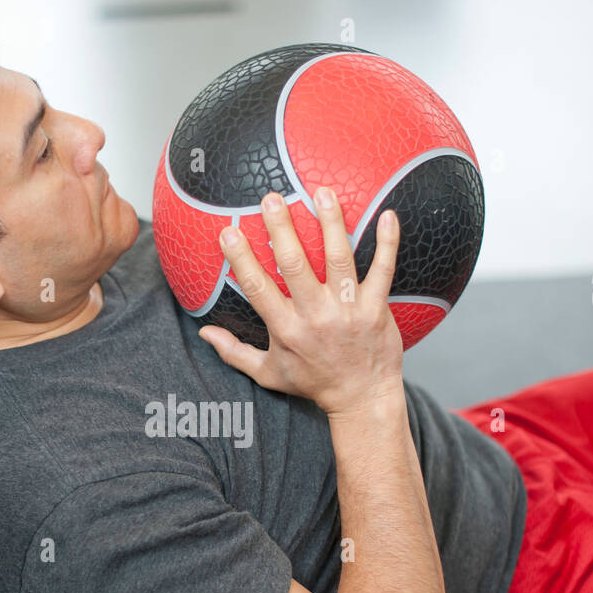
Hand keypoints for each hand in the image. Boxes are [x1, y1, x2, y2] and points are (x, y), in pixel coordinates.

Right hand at [200, 187, 404, 417]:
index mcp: (286, 329)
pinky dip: (387, 244)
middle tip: (271, 198)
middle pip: (295, 265)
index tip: (227, 232)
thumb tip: (204, 333)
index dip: (241, 259)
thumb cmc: (314, 384)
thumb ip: (235, 352)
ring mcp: (348, 310)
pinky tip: (387, 216)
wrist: (362, 400)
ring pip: (339, 259)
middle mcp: (315, 316)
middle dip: (281, 229)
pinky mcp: (376, 308)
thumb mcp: (268, 374)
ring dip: (331, 223)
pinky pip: (383, 271)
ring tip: (322, 193)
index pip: (257, 287)